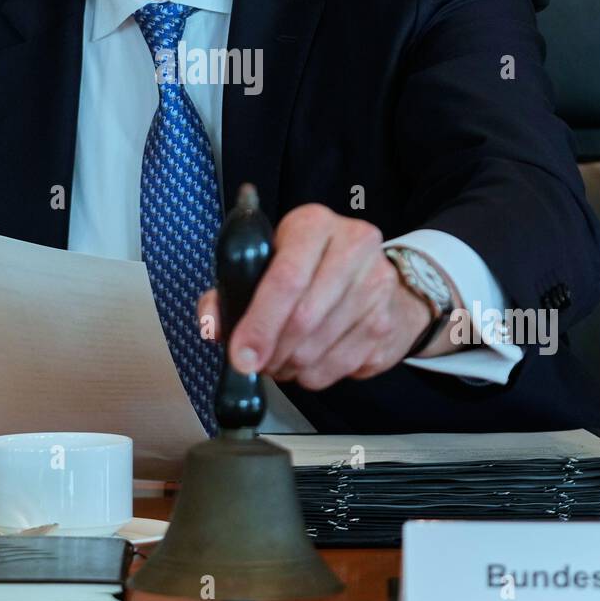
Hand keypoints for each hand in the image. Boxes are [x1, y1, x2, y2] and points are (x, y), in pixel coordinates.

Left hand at [197, 204, 453, 391]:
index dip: (259, 323)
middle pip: (302, 318)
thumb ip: (233, 288)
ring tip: (280, 361)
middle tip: (256, 363)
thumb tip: (212, 326)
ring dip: (289, 367)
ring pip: (318, 349)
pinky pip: (338, 367)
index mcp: (314, 224)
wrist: (381, 277)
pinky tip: (309, 361)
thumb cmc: (312, 269)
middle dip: (271, 351)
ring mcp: (377, 287)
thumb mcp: (270, 260)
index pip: (285, 278)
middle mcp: (353, 248)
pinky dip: (313, 375)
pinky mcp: (387, 323)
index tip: (240, 356)